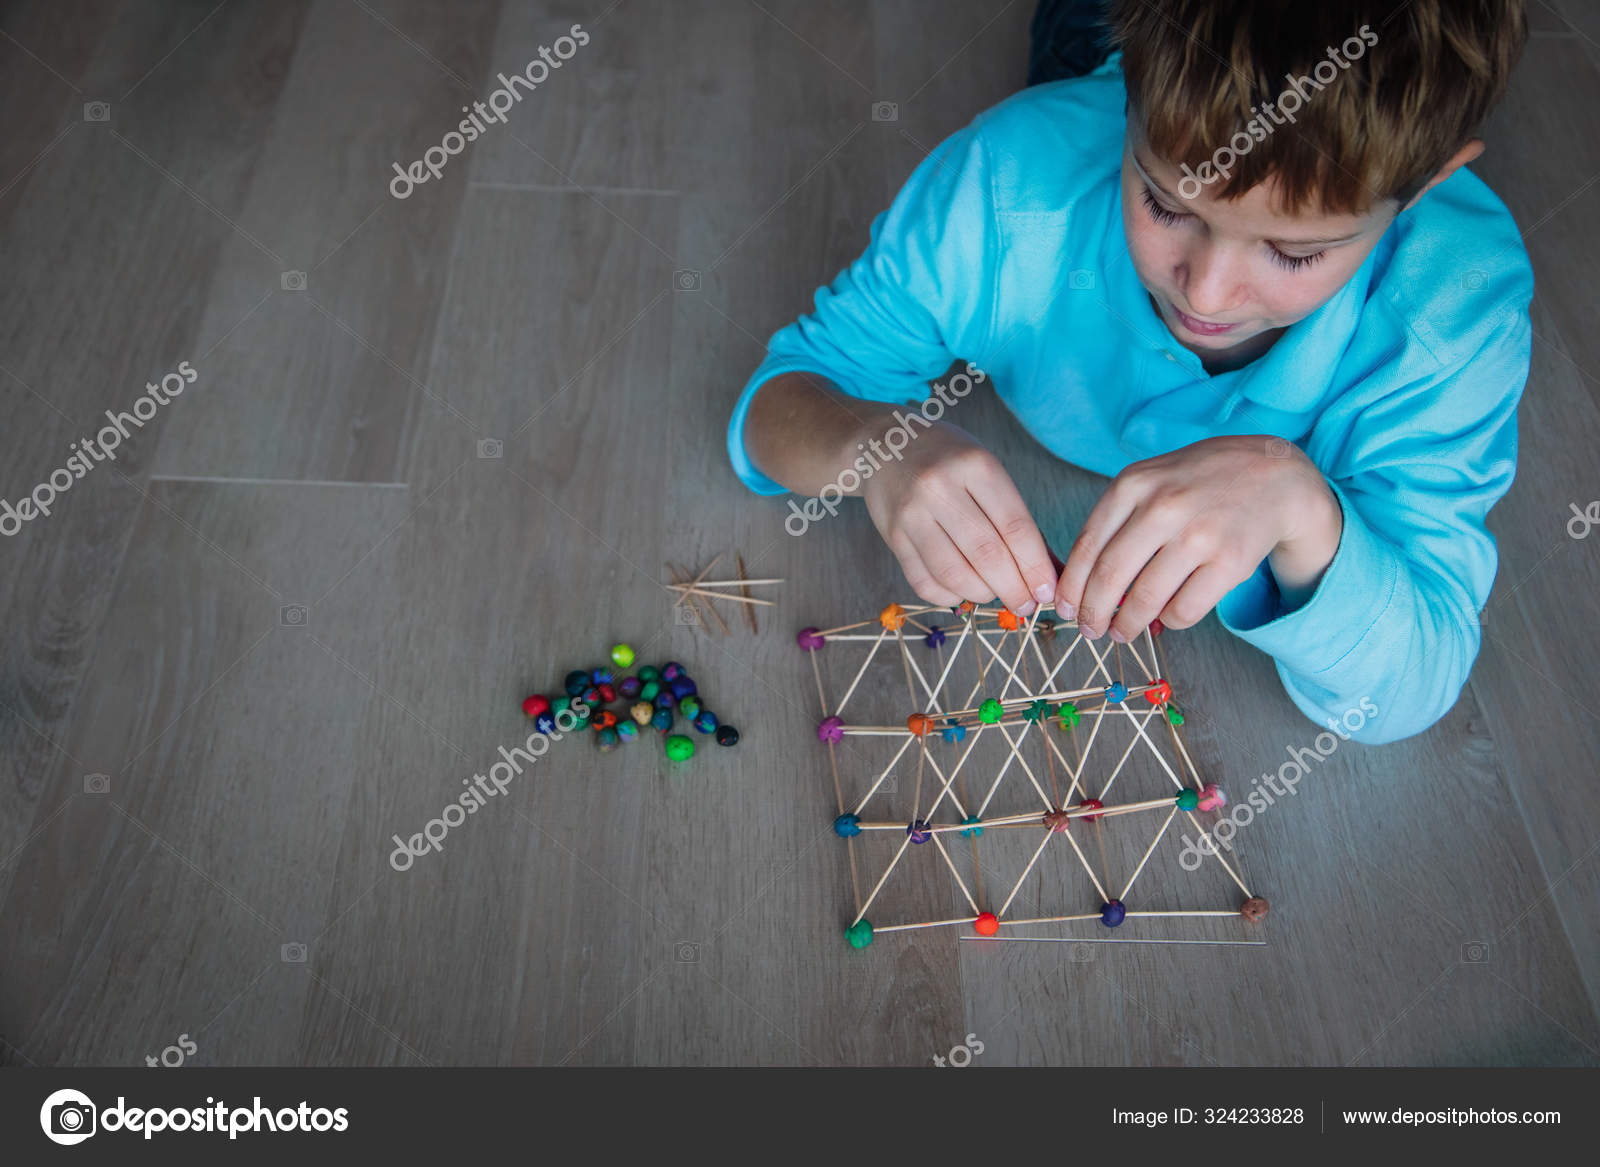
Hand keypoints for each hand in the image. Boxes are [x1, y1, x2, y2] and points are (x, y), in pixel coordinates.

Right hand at [858, 421, 1058, 615]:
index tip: (1046, 592)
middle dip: (1013, 589)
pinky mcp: (893, 536)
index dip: (1035, 567)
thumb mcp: (986, 471)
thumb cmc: (948, 460)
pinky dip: (949, 596)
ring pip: (954, 574)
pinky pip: (924, 582)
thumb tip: (1049, 571)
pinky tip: (962, 591)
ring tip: (993, 594)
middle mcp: (940, 488)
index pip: (1015, 527)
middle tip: (1025, 606)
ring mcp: (912, 514)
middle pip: (987, 555)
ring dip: (981, 595)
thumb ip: (1015, 518)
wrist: (885, 446)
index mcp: (975, 466)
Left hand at [1054, 436, 1341, 640]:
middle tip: (1089, 631)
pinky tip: (1165, 618)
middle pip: (1110, 577)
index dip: (1071, 587)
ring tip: (1122, 632)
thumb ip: (1116, 522)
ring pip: (1145, 599)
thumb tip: (1083, 585)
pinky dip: (1169, 622)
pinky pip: (1185, 609)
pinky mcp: (1229, 561)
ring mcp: (1198, 535)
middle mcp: (1163, 508)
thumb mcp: (1150, 480)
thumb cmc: (1199, 482)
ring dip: (1127, 625)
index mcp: (1133, 485)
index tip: (1065, 609)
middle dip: (1092, 613)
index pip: (1087, 547)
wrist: (1274, 474)